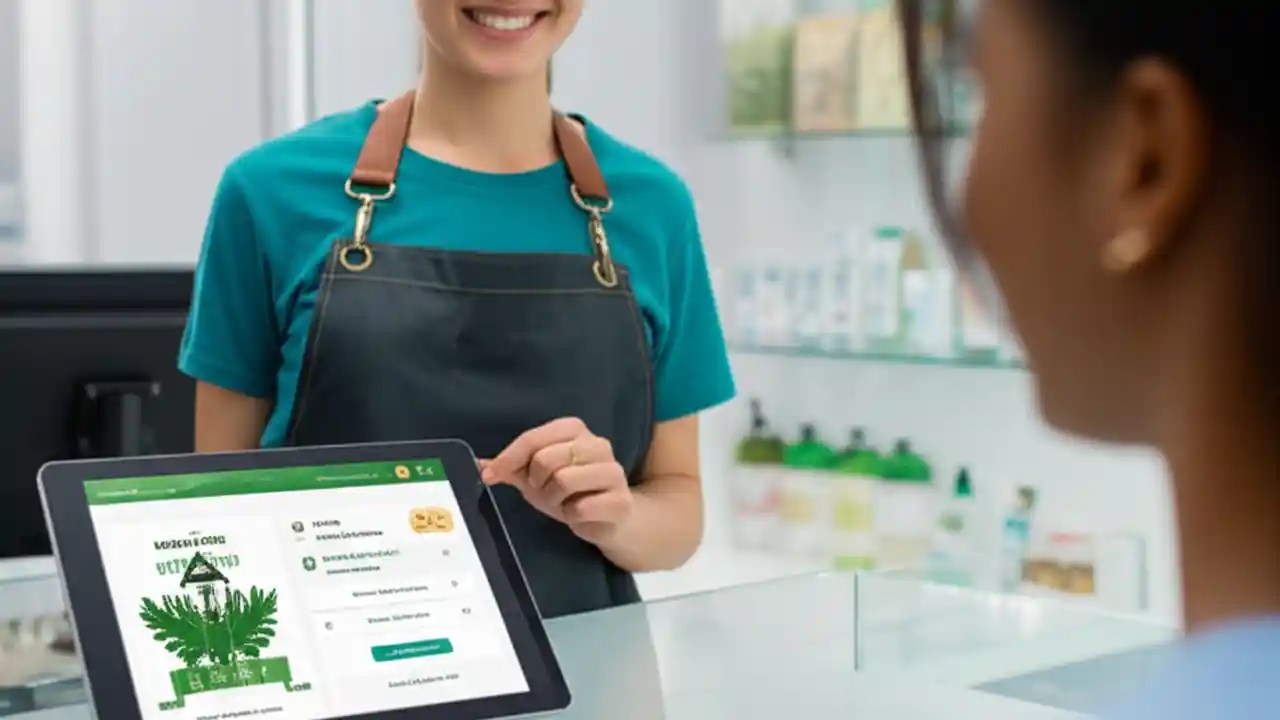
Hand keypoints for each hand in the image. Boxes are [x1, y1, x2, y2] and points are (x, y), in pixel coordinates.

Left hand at [481, 417, 633, 544]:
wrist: (611, 518)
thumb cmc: (572, 492)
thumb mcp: (536, 476)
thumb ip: (510, 468)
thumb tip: (479, 466)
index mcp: (575, 429)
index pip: (533, 438)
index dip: (508, 458)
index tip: (491, 475)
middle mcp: (598, 444)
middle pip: (546, 458)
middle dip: (536, 482)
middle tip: (544, 491)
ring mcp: (613, 471)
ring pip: (564, 480)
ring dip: (554, 498)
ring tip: (563, 501)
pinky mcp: (620, 500)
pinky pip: (581, 507)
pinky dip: (571, 515)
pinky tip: (579, 513)